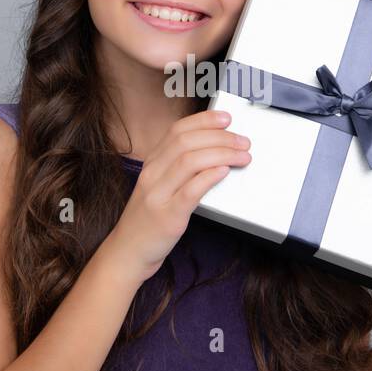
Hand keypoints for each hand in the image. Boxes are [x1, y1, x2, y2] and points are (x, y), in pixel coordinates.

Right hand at [110, 108, 251, 284]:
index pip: (177, 130)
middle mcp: (152, 174)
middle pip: (187, 142)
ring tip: (242, 156)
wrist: (128, 251)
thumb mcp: (158, 186)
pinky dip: (209, 177)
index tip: (226, 119)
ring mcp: (158, 194)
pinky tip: (224, 171)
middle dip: (220, 137)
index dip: (204, 120)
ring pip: (190, 161)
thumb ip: (178, 169)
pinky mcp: (167, 216)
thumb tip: (213, 152)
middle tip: (243, 141)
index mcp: (152, 163)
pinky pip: (190, 191)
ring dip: (222, 153)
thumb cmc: (148, 220)